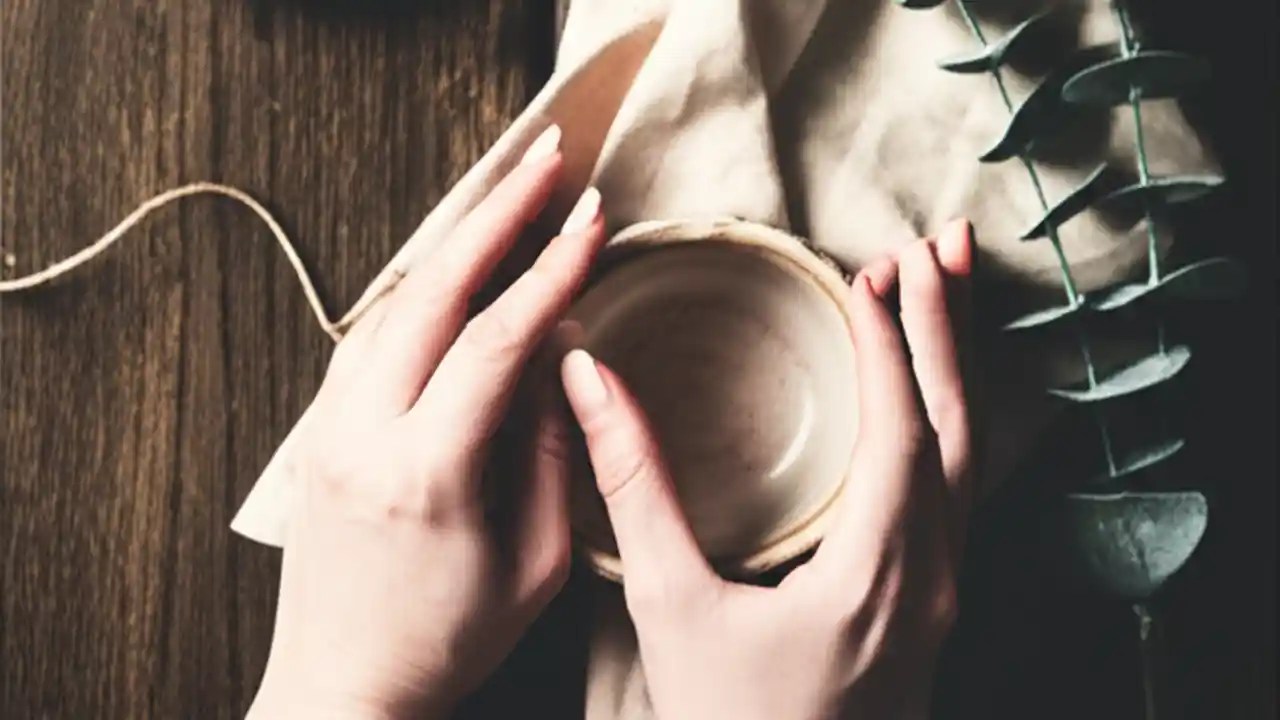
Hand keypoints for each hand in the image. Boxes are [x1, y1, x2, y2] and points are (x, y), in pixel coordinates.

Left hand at [248, 126, 602, 718]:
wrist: (342, 689)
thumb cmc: (445, 642)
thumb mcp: (536, 563)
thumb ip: (551, 451)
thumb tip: (558, 357)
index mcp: (427, 475)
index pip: (496, 342)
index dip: (550, 271)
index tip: (591, 220)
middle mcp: (363, 437)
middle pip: (430, 293)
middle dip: (495, 214)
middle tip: (544, 161)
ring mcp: (328, 431)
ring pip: (390, 302)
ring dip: (451, 240)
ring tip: (505, 194)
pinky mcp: (317, 433)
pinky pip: (367, 335)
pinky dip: (415, 288)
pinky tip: (451, 264)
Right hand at [559, 221, 974, 719]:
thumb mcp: (667, 608)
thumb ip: (633, 488)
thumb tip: (591, 381)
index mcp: (876, 572)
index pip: (901, 428)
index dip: (889, 340)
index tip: (871, 271)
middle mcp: (930, 580)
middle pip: (962, 429)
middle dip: (950, 330)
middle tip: (942, 246)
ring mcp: (941, 601)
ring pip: (971, 463)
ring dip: (956, 373)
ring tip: (943, 300)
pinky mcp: (929, 615)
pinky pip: (959, 499)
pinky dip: (947, 428)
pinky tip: (926, 408)